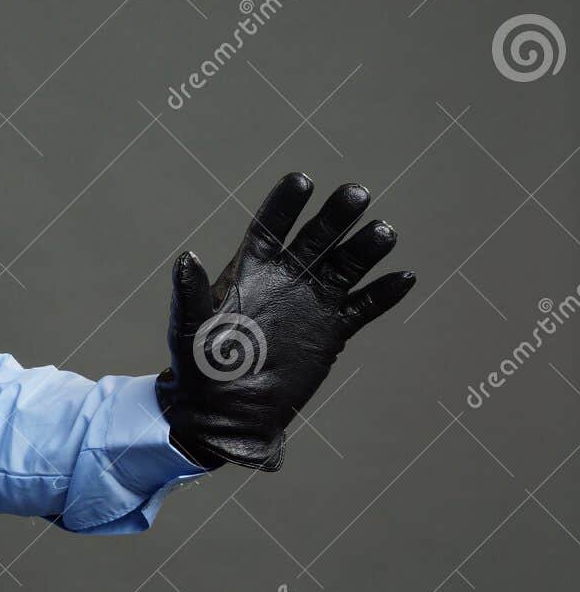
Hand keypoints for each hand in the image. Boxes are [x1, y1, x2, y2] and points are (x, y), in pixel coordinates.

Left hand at [156, 172, 416, 470]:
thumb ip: (190, 292)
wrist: (227, 411)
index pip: (271, 226)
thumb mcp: (188, 328)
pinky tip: (404, 277)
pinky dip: (384, 293)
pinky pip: (364, 306)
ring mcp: (312, 301)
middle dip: (336, 214)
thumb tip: (187, 256)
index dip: (286, 203)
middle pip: (316, 236)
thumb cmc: (199, 367)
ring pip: (346, 265)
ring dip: (365, 247)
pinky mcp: (333, 329)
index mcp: (250, 269)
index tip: (302, 179)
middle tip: (356, 193)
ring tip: (384, 231)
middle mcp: (286, 277)